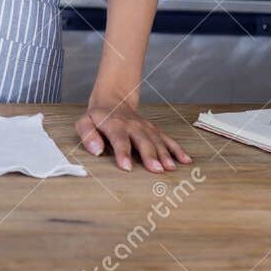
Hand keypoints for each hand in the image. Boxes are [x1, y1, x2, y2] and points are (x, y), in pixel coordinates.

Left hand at [76, 99, 191, 172]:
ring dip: (165, 154)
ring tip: (170, 168)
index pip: (119, 139)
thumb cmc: (98, 118)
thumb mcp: (85, 123)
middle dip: (150, 155)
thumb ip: (88, 135)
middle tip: (156, 170)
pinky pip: (168, 139)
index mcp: (114, 125)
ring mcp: (146, 128)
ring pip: (157, 141)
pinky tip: (185, 160)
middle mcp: (133, 126)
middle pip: (142, 141)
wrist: (113, 101)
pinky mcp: (154, 131)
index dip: (123, 152)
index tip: (126, 167)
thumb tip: (96, 150)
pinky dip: (177, 149)